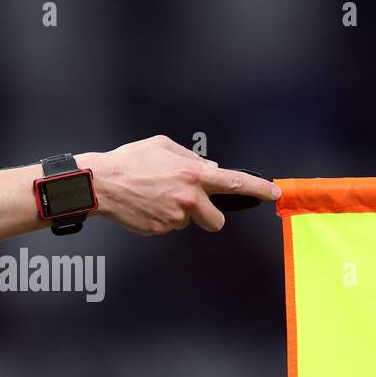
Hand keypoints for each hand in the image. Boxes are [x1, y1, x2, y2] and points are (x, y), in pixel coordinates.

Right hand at [78, 135, 279, 234]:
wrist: (101, 183)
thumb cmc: (130, 161)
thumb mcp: (163, 146)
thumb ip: (191, 157)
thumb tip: (210, 169)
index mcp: (193, 174)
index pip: (234, 183)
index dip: (258, 189)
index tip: (274, 193)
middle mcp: (188, 198)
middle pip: (217, 220)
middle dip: (209, 216)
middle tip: (193, 206)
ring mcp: (174, 218)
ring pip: (189, 222)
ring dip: (180, 214)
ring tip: (156, 198)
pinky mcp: (159, 230)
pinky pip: (169, 227)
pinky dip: (161, 219)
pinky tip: (146, 205)